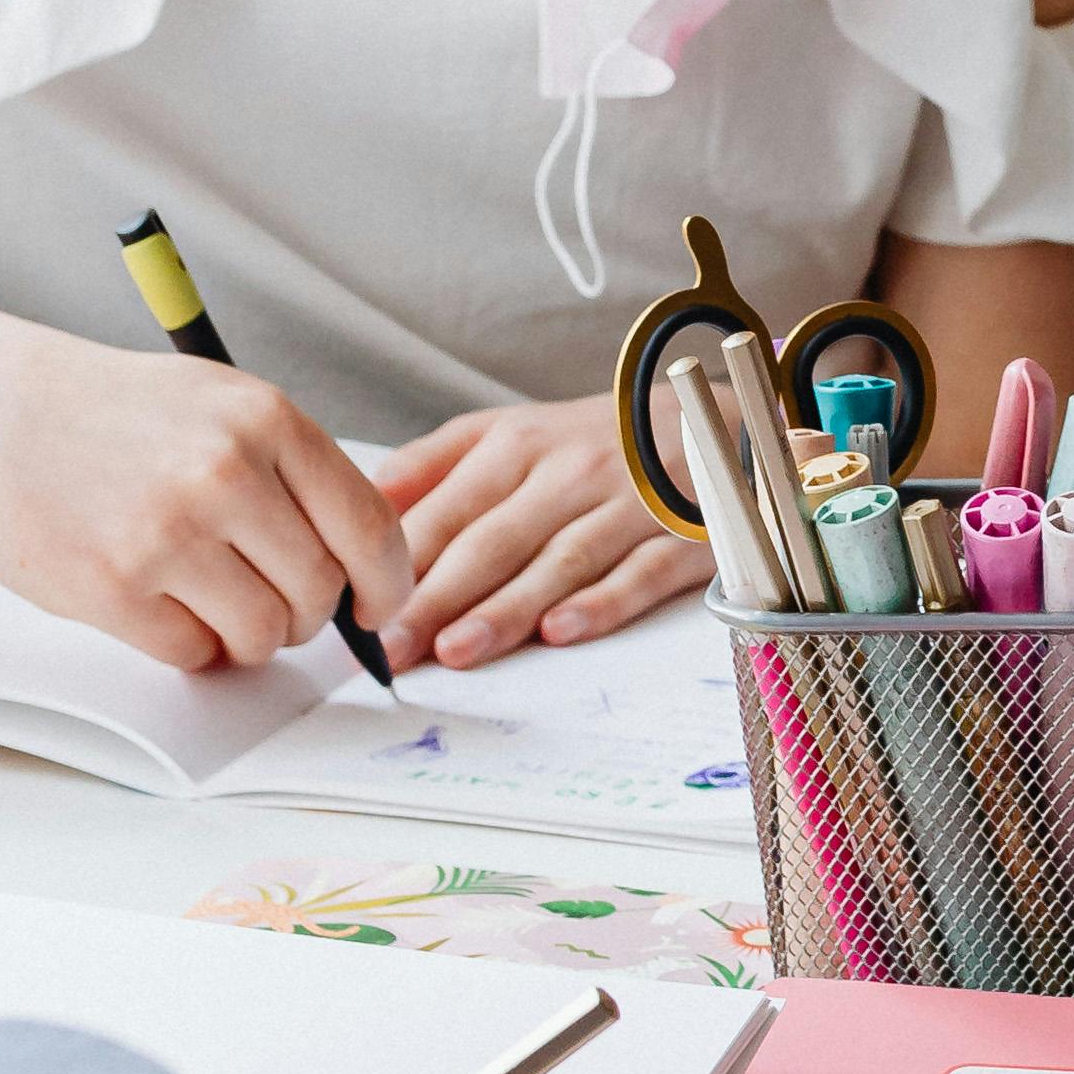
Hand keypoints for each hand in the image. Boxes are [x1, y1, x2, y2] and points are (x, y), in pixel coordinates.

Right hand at [0, 298, 413, 679]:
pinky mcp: (112, 588)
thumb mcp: (210, 401)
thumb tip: (349, 557)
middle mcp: (228, 472)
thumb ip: (283, 467)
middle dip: (306, 616)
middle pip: (320, 590)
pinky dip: (185, 646)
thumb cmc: (91, 406)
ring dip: (245, 638)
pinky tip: (154, 606)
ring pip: (262, 633)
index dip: (385, 583)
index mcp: (266, 418)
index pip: (370, 525)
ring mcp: (170, 533)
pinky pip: (192, 653)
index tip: (376, 607)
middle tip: (268, 606)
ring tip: (207, 606)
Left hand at [368, 393, 708, 666]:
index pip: (451, 507)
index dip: (402, 559)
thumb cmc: (594, 441)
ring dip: (508, 608)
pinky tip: (563, 632)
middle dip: (439, 597)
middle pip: (496, 539)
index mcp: (521, 444)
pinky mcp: (683, 536)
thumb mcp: (512, 429)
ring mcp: (630, 504)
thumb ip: (437, 462)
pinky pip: (639, 572)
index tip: (359, 608)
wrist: (714, 423)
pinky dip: (603, 602)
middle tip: (393, 647)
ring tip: (458, 650)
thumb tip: (368, 499)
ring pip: (560, 560)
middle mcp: (572, 471)